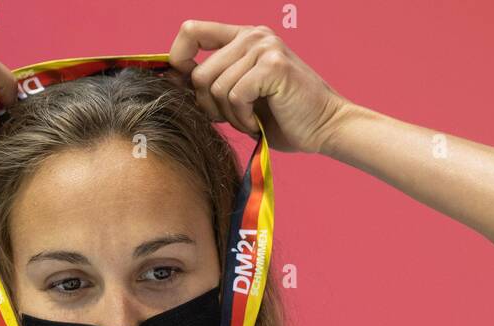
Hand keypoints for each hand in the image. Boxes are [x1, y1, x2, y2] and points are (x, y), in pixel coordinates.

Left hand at [167, 20, 352, 154]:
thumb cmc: (281, 118)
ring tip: (249, 119)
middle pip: (198, 73)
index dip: (177, 60)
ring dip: (228, 115)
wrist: (324, 127)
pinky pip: (234, 95)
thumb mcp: (236, 99)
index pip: (190, 31)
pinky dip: (241, 118)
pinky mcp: (273, 65)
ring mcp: (264, 47)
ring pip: (214, 87)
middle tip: (234, 118)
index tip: (184, 89)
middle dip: (209, 106)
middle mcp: (252, 35)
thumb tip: (169, 84)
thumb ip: (209, 86)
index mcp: (242, 37)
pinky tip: (256, 122)